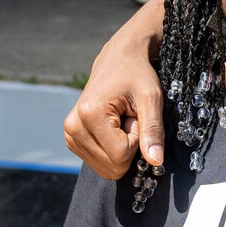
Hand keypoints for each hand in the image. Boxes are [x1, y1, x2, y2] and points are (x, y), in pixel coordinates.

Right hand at [64, 13, 164, 177]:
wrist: (119, 59)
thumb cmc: (137, 75)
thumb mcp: (151, 99)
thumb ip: (153, 130)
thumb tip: (156, 161)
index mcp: (89, 114)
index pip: (121, 155)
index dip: (137, 140)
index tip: (136, 116)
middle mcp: (73, 126)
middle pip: (112, 165)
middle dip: (129, 146)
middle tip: (129, 118)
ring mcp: (69, 135)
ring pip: (106, 167)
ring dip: (121, 148)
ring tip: (122, 120)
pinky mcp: (72, 139)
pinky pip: (99, 162)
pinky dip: (112, 149)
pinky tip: (113, 126)